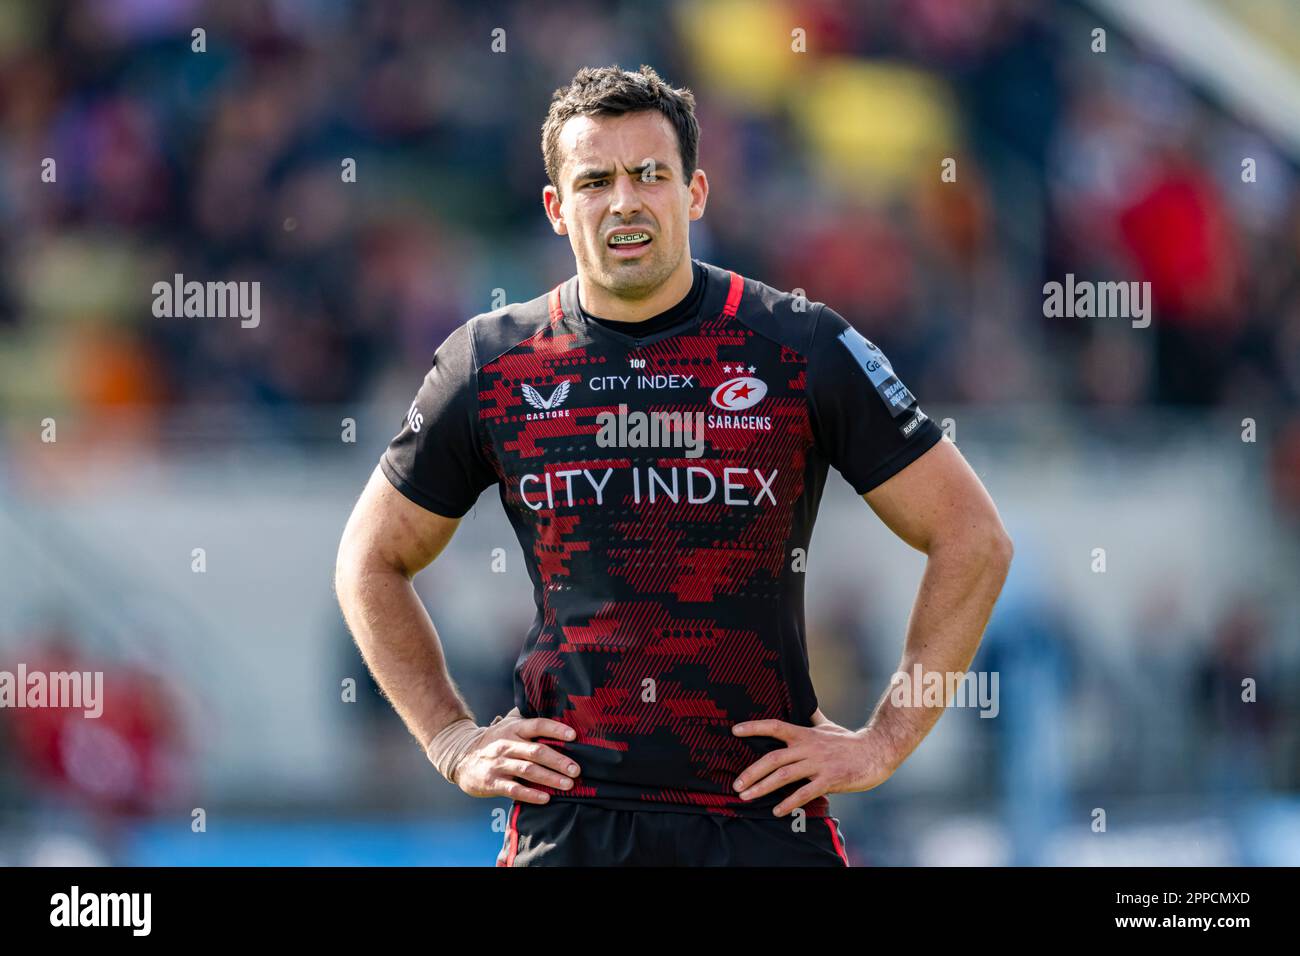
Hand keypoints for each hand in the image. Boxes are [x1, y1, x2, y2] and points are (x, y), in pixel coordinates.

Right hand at [455, 710, 581, 804]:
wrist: (460, 756)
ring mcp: (498, 764)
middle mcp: (507, 744)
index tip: (573, 736)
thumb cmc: (493, 739)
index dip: (555, 730)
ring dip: (549, 778)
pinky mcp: (492, 782)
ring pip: (528, 771)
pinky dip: (530, 794)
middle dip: (558, 761)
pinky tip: (545, 798)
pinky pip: (514, 789)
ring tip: (568, 784)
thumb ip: (527, 717)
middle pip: (536, 751)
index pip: (537, 725)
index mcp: (513, 729)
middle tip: (576, 770)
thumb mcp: (507, 724)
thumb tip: (553, 705)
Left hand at [731, 709, 896, 815]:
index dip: (754, 727)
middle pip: (773, 758)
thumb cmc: (849, 741)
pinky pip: (805, 792)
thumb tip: (806, 705)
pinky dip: (789, 802)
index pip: (775, 726)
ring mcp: (818, 764)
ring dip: (763, 787)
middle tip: (736, 784)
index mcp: (805, 734)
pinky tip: (777, 810)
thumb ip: (813, 718)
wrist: (876, 752)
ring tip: (746, 797)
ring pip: (784, 776)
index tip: (734, 730)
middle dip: (752, 771)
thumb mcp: (827, 726)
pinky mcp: (830, 780)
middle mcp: (808, 747)